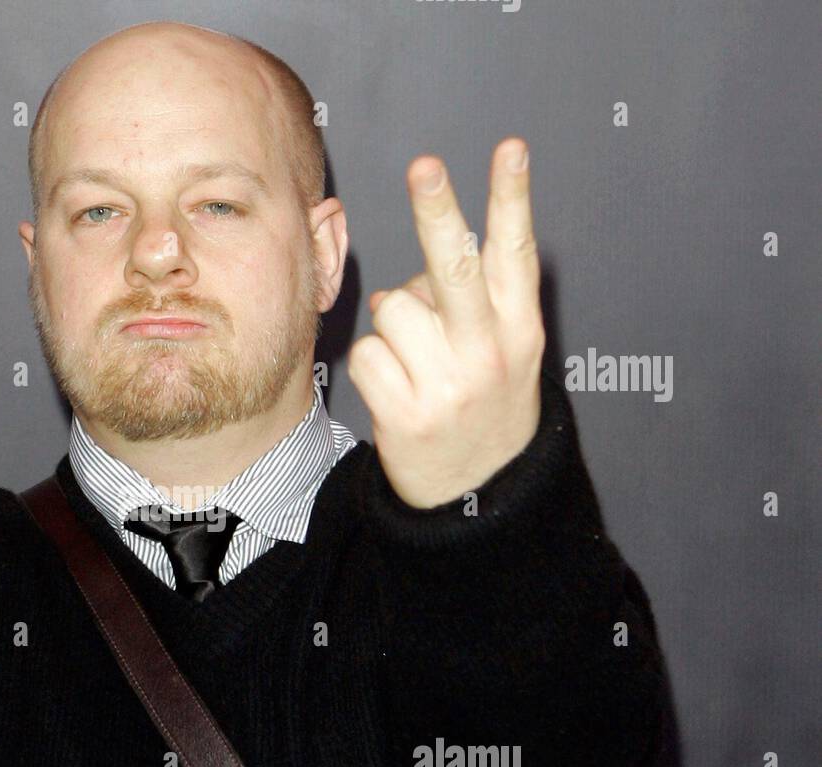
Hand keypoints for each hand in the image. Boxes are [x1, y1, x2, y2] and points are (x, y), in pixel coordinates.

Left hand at [347, 137, 544, 508]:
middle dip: (438, 211)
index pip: (517, 253)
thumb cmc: (485, 406)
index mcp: (520, 330)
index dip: (513, 198)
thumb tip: (419, 268)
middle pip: (455, 267)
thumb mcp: (510, 353)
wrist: (480, 496)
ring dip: (392, 326)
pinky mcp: (407, 413)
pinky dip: (373, 365)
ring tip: (415, 363)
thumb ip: (481, 302)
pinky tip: (397, 390)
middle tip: (425, 166)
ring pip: (393, 307)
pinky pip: (367, 353)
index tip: (511, 149)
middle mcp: (489, 352)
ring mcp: (448, 385)